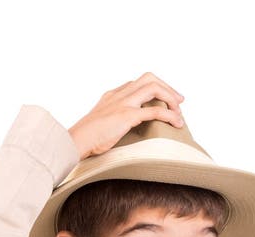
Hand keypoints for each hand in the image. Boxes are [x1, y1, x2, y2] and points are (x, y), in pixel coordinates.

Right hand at [68, 72, 184, 160]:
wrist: (75, 141)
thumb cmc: (85, 139)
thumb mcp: (100, 125)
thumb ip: (112, 121)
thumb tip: (120, 132)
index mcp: (113, 95)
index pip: (138, 82)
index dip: (155, 88)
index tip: (166, 99)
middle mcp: (119, 94)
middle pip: (149, 78)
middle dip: (167, 87)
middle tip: (179, 101)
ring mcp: (123, 103)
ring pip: (154, 88)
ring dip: (170, 98)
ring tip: (179, 112)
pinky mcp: (126, 116)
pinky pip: (154, 111)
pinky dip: (169, 116)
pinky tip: (177, 123)